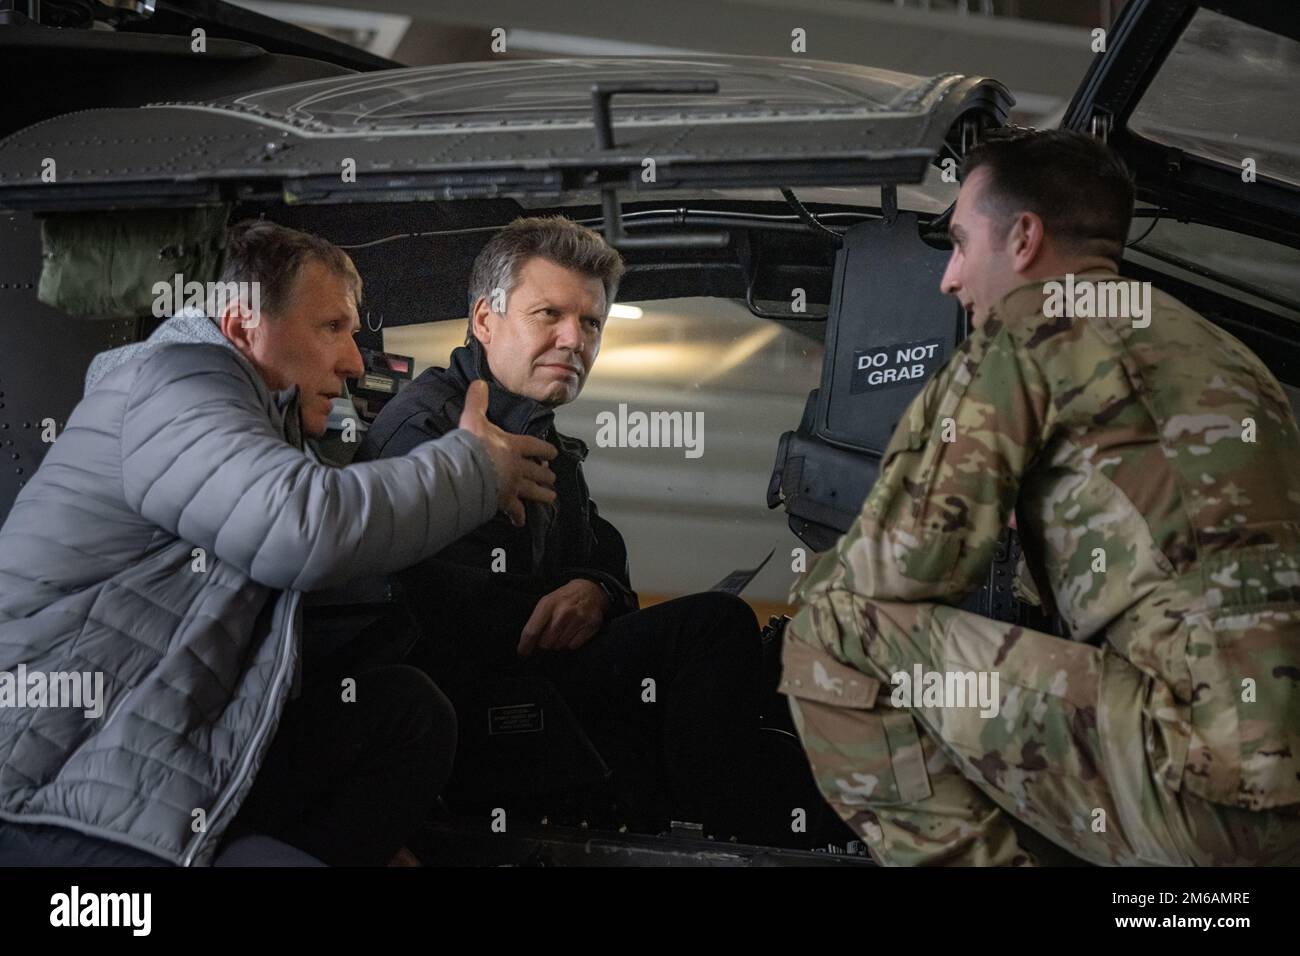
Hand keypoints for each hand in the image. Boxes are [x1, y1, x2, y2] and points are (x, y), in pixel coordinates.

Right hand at [457, 380, 556, 526]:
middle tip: (551, 476)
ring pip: (534, 491)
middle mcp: (518, 467)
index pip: (535, 446)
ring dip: (542, 494)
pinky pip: (515, 510)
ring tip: (551, 497)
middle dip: (545, 474)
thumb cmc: (472, 444)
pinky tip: (520, 522)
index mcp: (514, 446)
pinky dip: (518, 517)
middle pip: (537, 471)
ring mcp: (514, 485)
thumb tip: (478, 382)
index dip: (544, 449)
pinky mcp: (505, 501)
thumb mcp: (473, 418)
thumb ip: (477, 401)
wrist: (467, 469)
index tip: (552, 453)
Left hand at [518, 579, 610, 656]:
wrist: (590, 589)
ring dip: (557, 643)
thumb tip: (528, 643)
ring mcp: (577, 620)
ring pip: (559, 646)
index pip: (531, 631)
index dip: (525, 646)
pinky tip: (572, 632)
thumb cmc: (564, 598)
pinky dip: (570, 643)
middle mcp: (562, 613)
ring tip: (562, 631)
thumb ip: (537, 620)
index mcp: (548, 604)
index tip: (522, 653)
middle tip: (547, 637)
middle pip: (545, 643)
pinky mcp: (590, 626)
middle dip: (544, 644)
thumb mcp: (547, 601)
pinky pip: (573, 646)